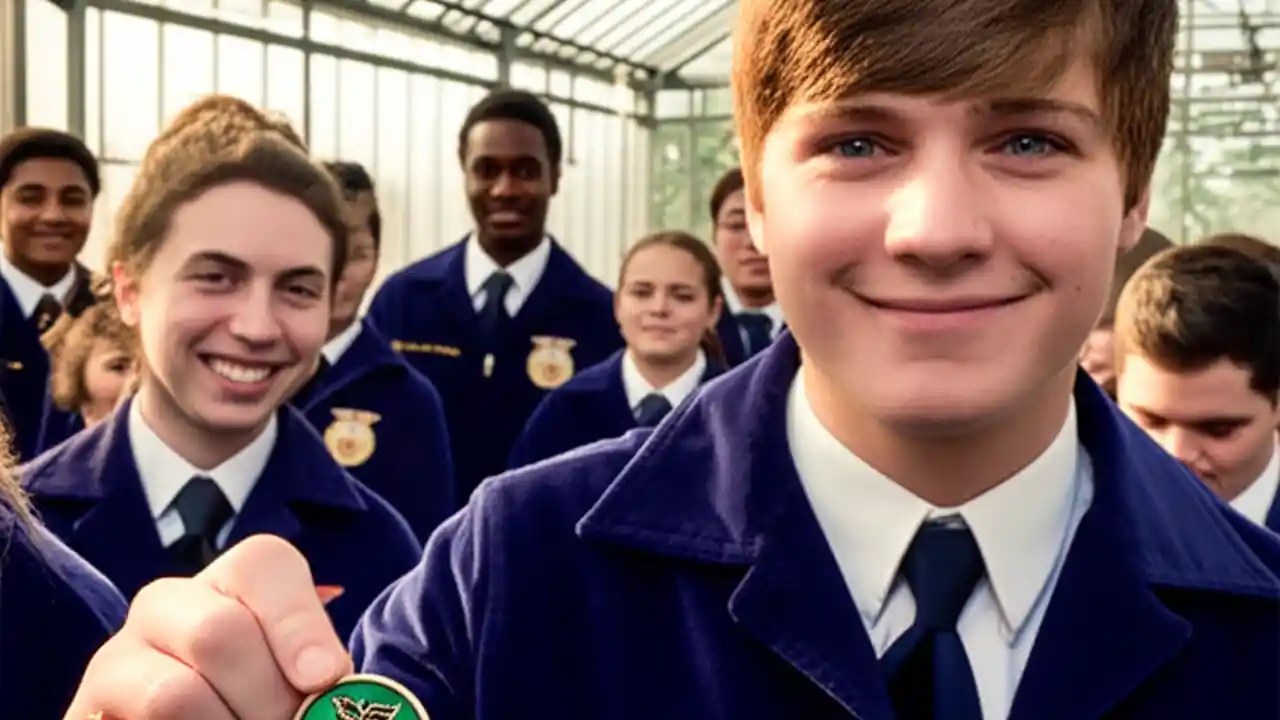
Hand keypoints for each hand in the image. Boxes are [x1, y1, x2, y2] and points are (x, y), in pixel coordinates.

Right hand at [66, 535, 352, 718]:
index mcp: (231, 581)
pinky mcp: (86, 713)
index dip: (298, 624)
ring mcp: (115, 661)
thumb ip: (315, 676)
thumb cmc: (267, 703)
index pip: (263, 565)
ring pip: (173, 695)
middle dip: (267, 697)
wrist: (199, 719)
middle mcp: (165, 605)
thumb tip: (325, 685)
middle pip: (218, 632)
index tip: (323, 678)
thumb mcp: (299, 681)